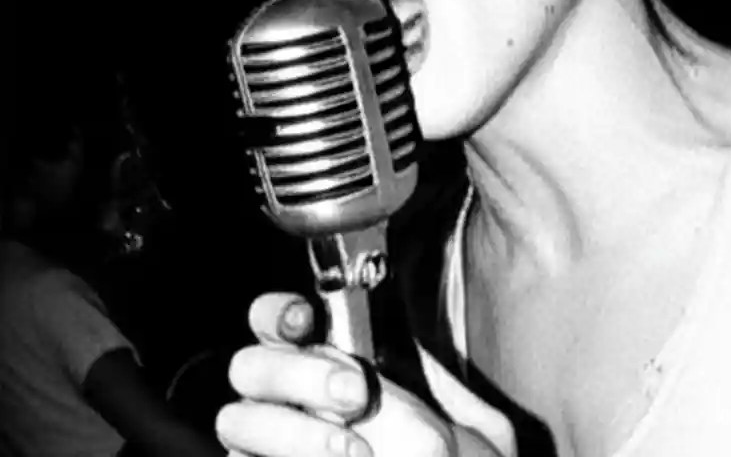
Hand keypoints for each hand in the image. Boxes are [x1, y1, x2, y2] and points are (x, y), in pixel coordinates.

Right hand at [217, 293, 509, 456]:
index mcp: (337, 366)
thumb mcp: (471, 428)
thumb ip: (434, 397)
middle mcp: (292, 402)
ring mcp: (270, 445)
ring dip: (296, 432)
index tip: (310, 318)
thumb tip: (383, 393)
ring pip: (237, 421)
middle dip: (301, 374)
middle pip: (250, 366)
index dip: (281, 311)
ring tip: (355, 452)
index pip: (277, 319)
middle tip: (356, 396)